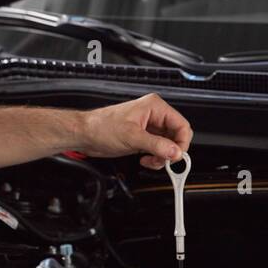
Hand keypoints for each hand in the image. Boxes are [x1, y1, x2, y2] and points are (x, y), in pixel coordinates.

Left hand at [74, 93, 192, 169]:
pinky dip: (156, 157)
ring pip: (168, 144)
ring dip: (162, 156)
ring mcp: (149, 127)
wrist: (85, 135)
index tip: (177, 156)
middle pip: (176, 135)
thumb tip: (175, 152)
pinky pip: (158, 148)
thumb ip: (157, 145)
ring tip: (151, 160)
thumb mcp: (132, 137)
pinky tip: (146, 159)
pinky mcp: (143, 137)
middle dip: (170, 151)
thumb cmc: (101, 127)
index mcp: (154, 107)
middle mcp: (154, 115)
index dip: (182, 142)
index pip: (181, 124)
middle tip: (163, 160)